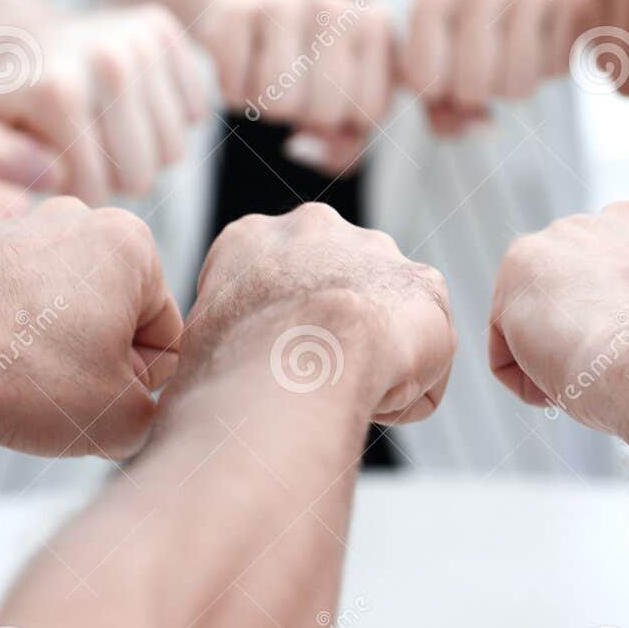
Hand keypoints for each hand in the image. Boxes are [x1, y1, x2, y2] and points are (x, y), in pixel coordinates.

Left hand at [0, 4, 205, 202]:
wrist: (19, 36)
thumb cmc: (2, 99)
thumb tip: (53, 173)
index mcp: (60, 90)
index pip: (99, 188)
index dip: (78, 193)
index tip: (60, 172)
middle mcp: (108, 57)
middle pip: (144, 173)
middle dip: (116, 178)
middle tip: (89, 155)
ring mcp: (141, 40)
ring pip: (174, 148)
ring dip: (145, 153)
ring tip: (110, 133)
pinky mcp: (163, 29)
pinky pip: (195, 111)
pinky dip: (170, 119)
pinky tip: (135, 108)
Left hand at [0, 197, 182, 456]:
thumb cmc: (16, 370)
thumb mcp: (118, 419)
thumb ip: (152, 415)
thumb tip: (133, 412)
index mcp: (132, 245)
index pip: (165, 339)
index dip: (138, 387)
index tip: (97, 397)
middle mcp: (82, 222)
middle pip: (115, 325)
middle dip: (94, 369)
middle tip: (58, 396)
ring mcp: (26, 231)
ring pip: (67, 323)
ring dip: (53, 362)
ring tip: (19, 385)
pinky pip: (21, 313)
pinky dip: (13, 345)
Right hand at [181, 203, 453, 424]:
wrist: (298, 356)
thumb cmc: (236, 367)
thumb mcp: (202, 341)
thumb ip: (233, 336)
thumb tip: (241, 367)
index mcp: (252, 239)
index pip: (270, 283)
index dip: (275, 334)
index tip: (273, 368)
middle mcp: (315, 228)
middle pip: (329, 290)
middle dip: (331, 333)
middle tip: (317, 380)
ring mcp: (374, 251)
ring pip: (378, 318)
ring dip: (374, 358)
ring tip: (350, 393)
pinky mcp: (425, 285)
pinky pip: (422, 350)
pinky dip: (409, 383)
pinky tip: (383, 399)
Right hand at [201, 0, 393, 171]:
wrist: (253, 4)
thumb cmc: (310, 65)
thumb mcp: (346, 102)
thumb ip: (347, 145)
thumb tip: (308, 150)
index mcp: (375, 23)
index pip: (368, 110)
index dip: (345, 121)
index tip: (334, 97)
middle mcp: (335, 8)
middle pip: (324, 111)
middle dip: (305, 117)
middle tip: (297, 90)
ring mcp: (284, 4)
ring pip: (280, 104)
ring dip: (268, 108)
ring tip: (271, 80)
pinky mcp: (235, 12)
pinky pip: (236, 91)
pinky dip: (235, 94)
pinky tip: (243, 66)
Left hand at [403, 0, 587, 135]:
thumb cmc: (482, 30)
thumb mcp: (445, 62)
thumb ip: (440, 111)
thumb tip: (484, 127)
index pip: (421, 78)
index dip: (438, 95)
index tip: (446, 79)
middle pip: (472, 89)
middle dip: (480, 96)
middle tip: (486, 70)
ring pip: (516, 86)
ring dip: (516, 86)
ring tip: (516, 54)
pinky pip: (553, 69)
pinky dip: (549, 68)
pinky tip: (544, 38)